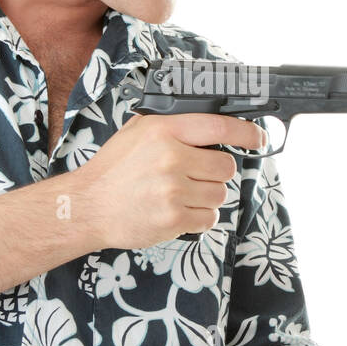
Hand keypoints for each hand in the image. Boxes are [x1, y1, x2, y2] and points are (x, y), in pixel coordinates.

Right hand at [72, 112, 267, 248]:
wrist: (87, 206)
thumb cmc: (113, 170)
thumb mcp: (137, 132)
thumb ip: (173, 126)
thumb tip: (212, 128)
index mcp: (164, 131)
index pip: (220, 126)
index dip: (247, 132)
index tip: (259, 138)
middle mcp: (171, 158)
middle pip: (225, 166)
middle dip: (216, 173)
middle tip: (195, 176)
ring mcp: (173, 190)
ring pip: (220, 194)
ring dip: (207, 197)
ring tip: (181, 195)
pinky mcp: (173, 219)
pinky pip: (208, 218)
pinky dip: (199, 218)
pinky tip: (177, 211)